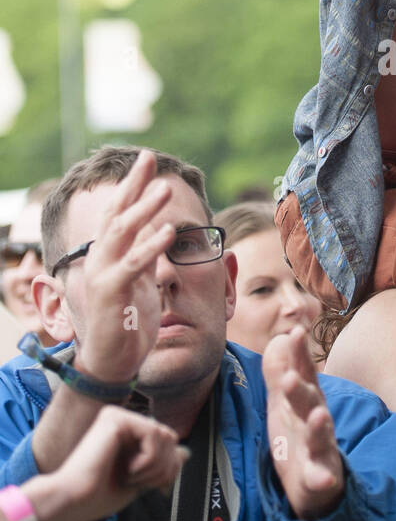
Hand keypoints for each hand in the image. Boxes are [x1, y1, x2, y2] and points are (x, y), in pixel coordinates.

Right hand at [28, 406, 186, 520]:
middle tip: (139, 483)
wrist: (73, 501)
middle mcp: (123, 420)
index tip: (154, 488)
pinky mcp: (115, 418)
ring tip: (131, 477)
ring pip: (166, 436)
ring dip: (155, 466)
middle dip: (164, 468)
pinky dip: (149, 459)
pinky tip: (127, 469)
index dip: (170, 468)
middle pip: (170, 438)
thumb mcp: (141, 480)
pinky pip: (154, 434)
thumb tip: (186, 451)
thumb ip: (161, 464)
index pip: (168, 443)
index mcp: (127, 434)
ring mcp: (118, 416)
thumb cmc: (99, 496)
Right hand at [76, 150, 175, 383]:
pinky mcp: (111, 294)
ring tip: (164, 188)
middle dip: (133, 184)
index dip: (131, 185)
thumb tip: (159, 230)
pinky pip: (133, 265)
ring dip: (144, 208)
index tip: (147, 159)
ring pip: (122, 233)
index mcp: (108, 255)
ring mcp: (103, 274)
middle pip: (115, 212)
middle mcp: (101, 259)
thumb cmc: (127, 323)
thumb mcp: (140, 282)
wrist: (112, 363)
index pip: (118, 211)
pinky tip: (168, 231)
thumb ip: (144, 256)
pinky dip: (151, 246)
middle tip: (148, 158)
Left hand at [263, 326, 344, 520]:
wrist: (315, 483)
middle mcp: (316, 420)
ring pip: (320, 436)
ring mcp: (320, 448)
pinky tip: (324, 477)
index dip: (301, 355)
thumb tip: (277, 340)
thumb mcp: (285, 404)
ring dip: (319, 427)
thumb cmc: (298, 437)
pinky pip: (321, 477)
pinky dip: (322, 477)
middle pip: (309, 402)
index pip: (304, 374)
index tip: (296, 333)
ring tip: (319, 416)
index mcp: (307, 401)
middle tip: (290, 378)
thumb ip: (279, 372)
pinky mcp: (319, 476)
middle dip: (301, 390)